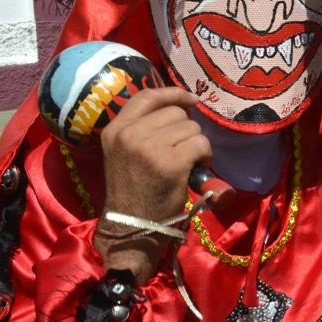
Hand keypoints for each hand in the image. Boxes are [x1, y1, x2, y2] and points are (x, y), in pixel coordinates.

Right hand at [97, 87, 209, 282]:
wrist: (132, 227)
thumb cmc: (133, 191)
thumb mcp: (125, 153)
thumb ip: (143, 128)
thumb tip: (181, 107)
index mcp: (115, 130)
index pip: (147, 96)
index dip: (173, 93)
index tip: (191, 99)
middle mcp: (129, 134)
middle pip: (176, 112)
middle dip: (187, 130)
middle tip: (183, 152)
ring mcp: (148, 147)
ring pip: (191, 128)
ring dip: (197, 144)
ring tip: (187, 163)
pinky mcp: (169, 163)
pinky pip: (200, 144)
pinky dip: (205, 156)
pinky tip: (196, 170)